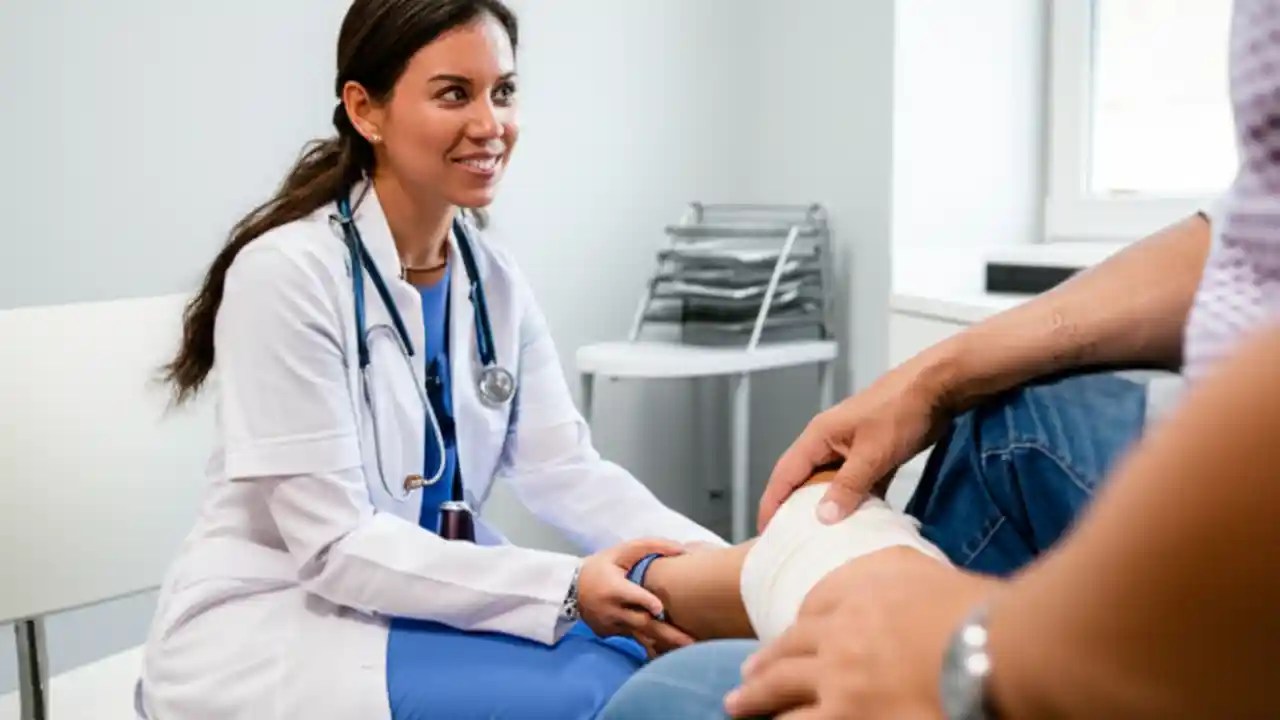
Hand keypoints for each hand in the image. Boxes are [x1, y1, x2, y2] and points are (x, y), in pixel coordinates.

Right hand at [578, 538, 692, 655]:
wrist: (569, 590)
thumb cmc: (602, 566)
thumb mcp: (621, 551)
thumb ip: (650, 547)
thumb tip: (681, 548)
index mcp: (614, 588)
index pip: (632, 597)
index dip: (646, 602)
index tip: (660, 609)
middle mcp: (612, 610)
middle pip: (642, 623)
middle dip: (667, 634)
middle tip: (690, 643)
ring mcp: (611, 625)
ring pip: (640, 636)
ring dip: (664, 643)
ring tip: (686, 651)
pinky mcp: (610, 634)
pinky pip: (634, 639)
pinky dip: (651, 643)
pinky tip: (668, 651)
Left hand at [725, 547, 1000, 718]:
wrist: (998, 651)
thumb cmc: (989, 618)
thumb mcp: (943, 582)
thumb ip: (915, 585)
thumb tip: (918, 596)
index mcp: (867, 596)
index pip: (819, 605)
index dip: (803, 622)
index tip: (793, 633)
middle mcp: (843, 634)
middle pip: (790, 646)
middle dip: (765, 660)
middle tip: (747, 673)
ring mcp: (839, 679)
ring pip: (781, 687)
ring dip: (756, 697)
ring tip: (738, 704)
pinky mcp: (845, 717)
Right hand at [758, 353, 953, 530]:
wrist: (938, 388)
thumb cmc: (900, 412)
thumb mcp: (872, 454)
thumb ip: (847, 486)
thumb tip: (822, 518)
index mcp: (819, 436)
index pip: (785, 474)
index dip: (772, 503)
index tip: (766, 533)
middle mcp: (829, 442)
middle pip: (804, 480)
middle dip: (796, 510)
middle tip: (792, 542)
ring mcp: (852, 448)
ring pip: (832, 483)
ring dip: (830, 507)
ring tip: (823, 540)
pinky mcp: (873, 454)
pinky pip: (857, 483)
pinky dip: (858, 501)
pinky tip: (862, 523)